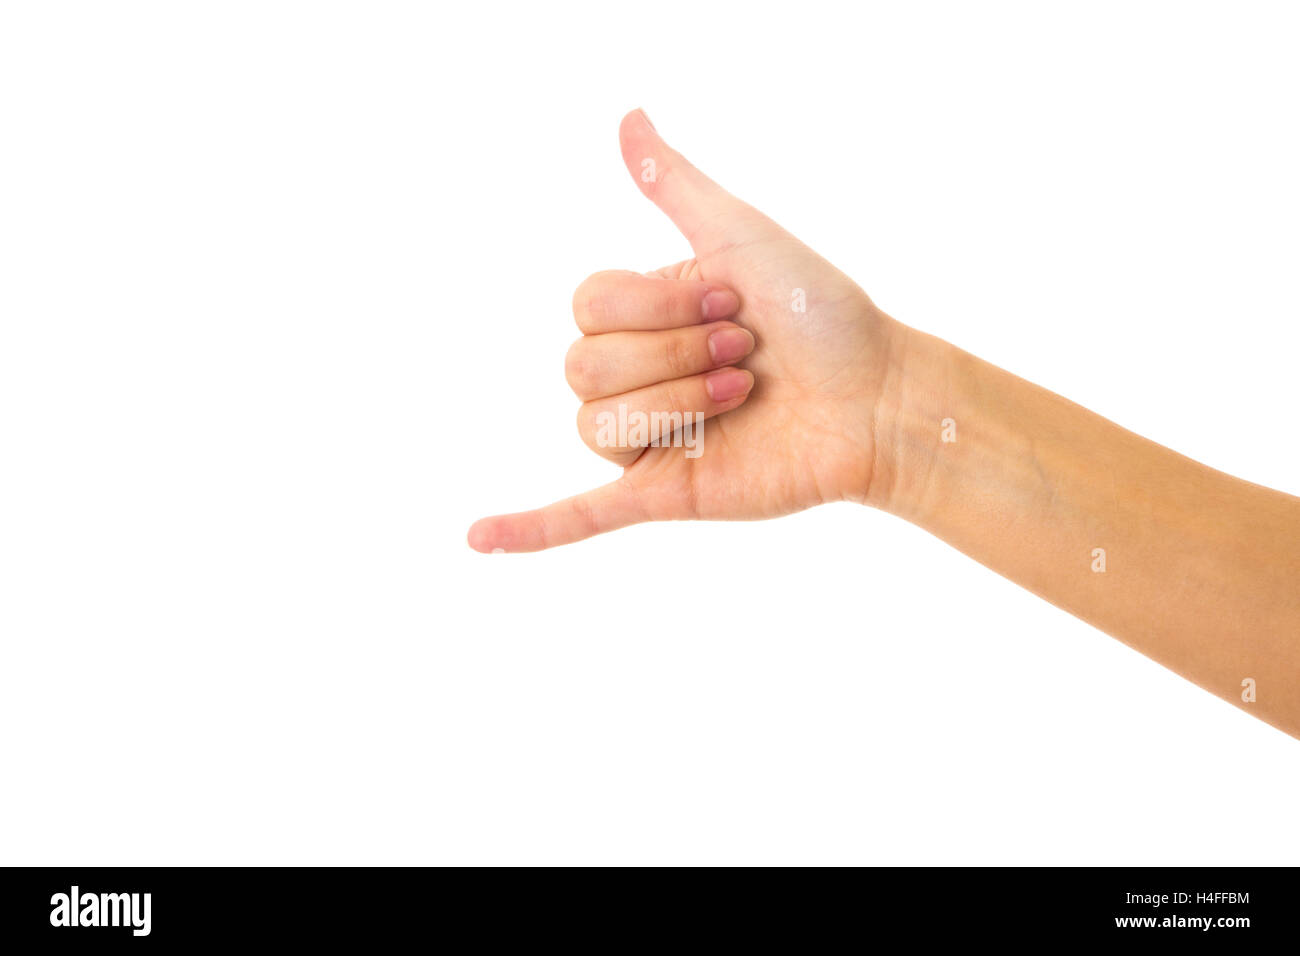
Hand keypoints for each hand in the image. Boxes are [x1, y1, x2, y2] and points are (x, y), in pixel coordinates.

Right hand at [469, 110, 902, 551]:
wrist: (880, 396)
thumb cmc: (823, 316)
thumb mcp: (743, 235)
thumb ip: (677, 187)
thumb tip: (628, 118)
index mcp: (646, 318)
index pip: (589, 306)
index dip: (656, 303)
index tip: (732, 300)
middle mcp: (639, 376)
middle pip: (584, 366)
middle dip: (673, 353)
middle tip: (743, 353)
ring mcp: (650, 439)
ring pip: (595, 424)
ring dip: (677, 402)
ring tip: (742, 398)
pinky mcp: (666, 492)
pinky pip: (582, 513)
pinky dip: (528, 528)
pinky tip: (477, 539)